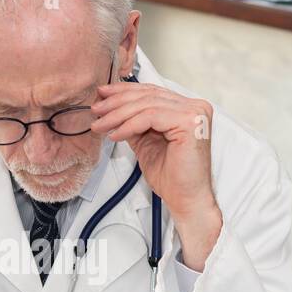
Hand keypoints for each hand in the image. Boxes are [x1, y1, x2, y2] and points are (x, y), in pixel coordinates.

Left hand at [90, 81, 222, 269]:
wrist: (185, 200)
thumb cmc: (171, 177)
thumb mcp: (146, 143)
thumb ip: (134, 124)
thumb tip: (110, 109)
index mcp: (187, 108)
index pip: (151, 92)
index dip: (124, 92)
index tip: (102, 96)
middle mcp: (195, 107)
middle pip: (148, 96)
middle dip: (117, 102)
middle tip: (96, 110)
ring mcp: (195, 113)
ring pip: (146, 105)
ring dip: (118, 115)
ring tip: (100, 125)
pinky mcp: (190, 123)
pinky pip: (150, 117)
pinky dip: (129, 125)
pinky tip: (115, 135)